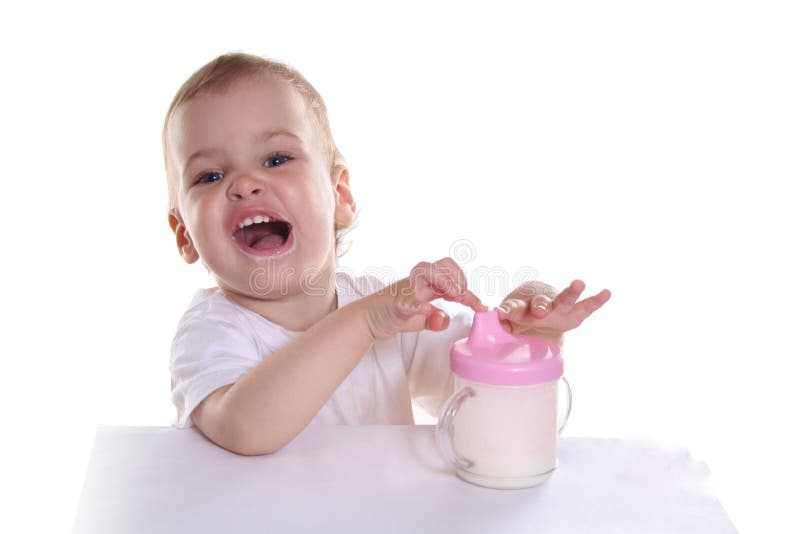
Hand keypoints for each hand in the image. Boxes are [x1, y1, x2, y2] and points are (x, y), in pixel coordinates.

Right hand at [363, 257, 486, 340]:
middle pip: (444, 264)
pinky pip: (408, 300)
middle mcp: (419, 281)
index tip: (480, 307)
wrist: (368, 319)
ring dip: (443, 280)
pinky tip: (425, 309)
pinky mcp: (396, 303)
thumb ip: (436, 319)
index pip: (454, 278)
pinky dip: (417, 304)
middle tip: (462, 297)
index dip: (469, 292)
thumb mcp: (421, 319)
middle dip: (458, 278)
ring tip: (453, 295)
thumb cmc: (395, 314)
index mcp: (428, 284)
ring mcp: (407, 289)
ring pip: (426, 271)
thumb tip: (445, 319)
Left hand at [496, 280, 610, 339]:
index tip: (499, 312)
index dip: (506, 311)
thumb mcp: (509, 322)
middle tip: (540, 308)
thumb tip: (486, 326)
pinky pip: (587, 307)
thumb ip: (500, 324)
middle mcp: (541, 306)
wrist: (539, 304)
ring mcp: (558, 307)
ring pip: (564, 299)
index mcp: (522, 310)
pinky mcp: (575, 312)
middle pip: (541, 303)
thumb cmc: (523, 315)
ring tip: (578, 283)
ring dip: (570, 292)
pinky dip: (596, 300)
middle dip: (541, 305)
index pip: (513, 309)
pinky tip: (607, 293)